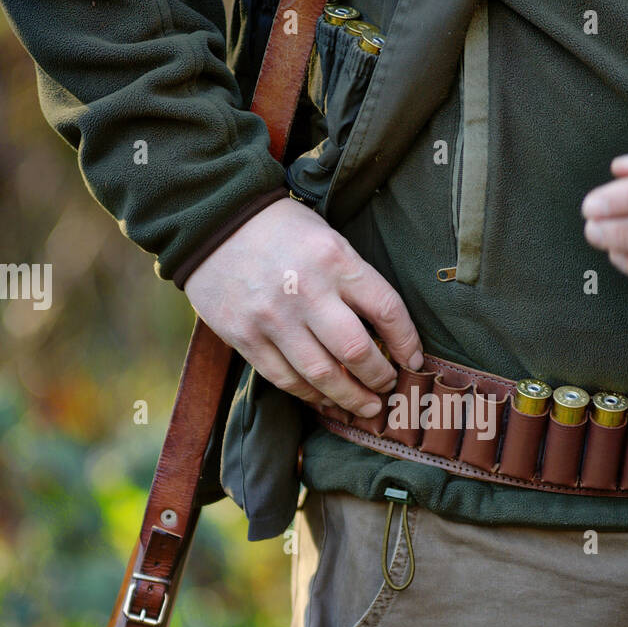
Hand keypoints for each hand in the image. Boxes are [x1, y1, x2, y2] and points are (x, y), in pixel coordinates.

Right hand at [185, 198, 422, 417]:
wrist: (214, 220)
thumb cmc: (281, 229)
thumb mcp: (327, 239)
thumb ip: (353, 280)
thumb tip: (384, 333)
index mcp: (335, 260)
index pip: (387, 310)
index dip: (407, 343)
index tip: (413, 361)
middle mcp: (306, 290)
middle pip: (357, 351)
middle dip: (380, 378)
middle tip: (389, 388)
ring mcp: (273, 317)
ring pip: (321, 375)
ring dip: (349, 397)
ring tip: (365, 406)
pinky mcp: (245, 336)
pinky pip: (285, 378)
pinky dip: (310, 395)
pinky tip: (325, 398)